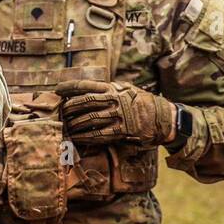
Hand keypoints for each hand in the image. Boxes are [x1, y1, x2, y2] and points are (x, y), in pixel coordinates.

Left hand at [56, 80, 175, 145]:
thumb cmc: (143, 103)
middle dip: (69, 107)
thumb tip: (91, 89)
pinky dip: (85, 136)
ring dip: (74, 123)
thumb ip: (111, 88)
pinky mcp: (122, 131)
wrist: (165, 118)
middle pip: (85, 102)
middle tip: (59, 112)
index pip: (87, 86)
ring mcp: (118, 116)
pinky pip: (99, 135)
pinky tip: (76, 138)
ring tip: (64, 126)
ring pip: (90, 119)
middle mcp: (115, 101)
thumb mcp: (128, 89)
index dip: (70, 87)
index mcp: (114, 89)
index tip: (57, 89)